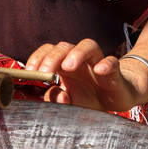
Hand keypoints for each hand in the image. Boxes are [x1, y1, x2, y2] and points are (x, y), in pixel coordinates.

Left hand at [26, 40, 147, 112]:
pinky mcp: (115, 70)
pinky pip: (112, 62)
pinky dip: (106, 64)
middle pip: (64, 47)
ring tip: (68, 66)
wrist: (117, 98)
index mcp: (64, 65)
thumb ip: (57, 100)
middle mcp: (79, 59)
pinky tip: (99, 70)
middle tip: (45, 72)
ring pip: (87, 46)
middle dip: (52, 57)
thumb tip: (57, 94)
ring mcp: (97, 62)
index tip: (30, 71)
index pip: (48, 51)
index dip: (38, 58)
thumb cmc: (89, 98)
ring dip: (76, 53)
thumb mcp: (69, 103)